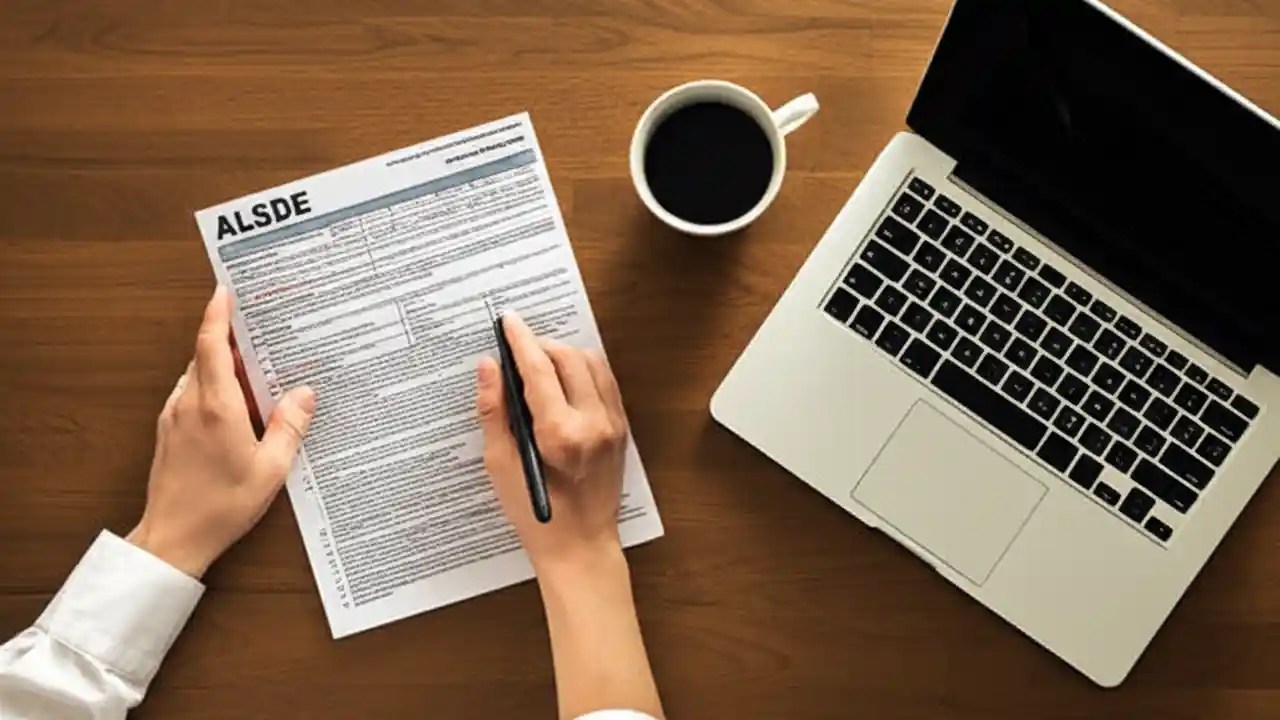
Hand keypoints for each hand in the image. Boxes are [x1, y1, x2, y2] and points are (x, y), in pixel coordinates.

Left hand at [127, 286, 316, 577]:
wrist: (172, 539)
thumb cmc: (221, 506)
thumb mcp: (271, 469)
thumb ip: (289, 426)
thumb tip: (304, 394)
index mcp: (216, 406)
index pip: (211, 344)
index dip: (218, 313)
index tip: (226, 290)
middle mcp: (189, 404)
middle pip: (206, 355)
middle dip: (230, 336)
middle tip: (260, 326)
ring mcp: (174, 418)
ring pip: (198, 375)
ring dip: (223, 366)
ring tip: (257, 369)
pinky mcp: (169, 433)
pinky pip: (193, 396)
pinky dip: (214, 388)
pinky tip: (239, 405)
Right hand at [475, 312, 628, 575]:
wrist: (581, 547)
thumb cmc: (536, 515)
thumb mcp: (502, 466)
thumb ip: (495, 411)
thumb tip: (488, 367)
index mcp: (561, 433)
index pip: (539, 368)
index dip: (520, 340)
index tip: (507, 321)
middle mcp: (594, 422)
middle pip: (568, 358)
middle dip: (541, 346)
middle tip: (516, 348)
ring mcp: (613, 424)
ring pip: (592, 364)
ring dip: (564, 355)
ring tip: (538, 362)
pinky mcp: (622, 429)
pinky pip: (605, 383)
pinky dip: (583, 371)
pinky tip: (562, 379)